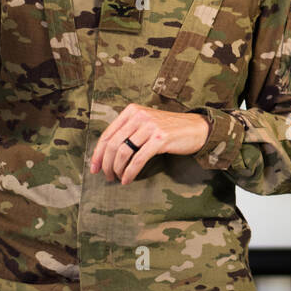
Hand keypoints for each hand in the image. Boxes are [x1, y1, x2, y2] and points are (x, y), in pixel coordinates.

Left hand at [90, 104, 210, 183]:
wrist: (196, 128)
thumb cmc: (169, 129)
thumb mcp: (146, 124)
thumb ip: (128, 131)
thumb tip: (107, 154)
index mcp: (132, 111)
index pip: (107, 134)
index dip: (98, 153)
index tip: (94, 167)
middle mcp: (139, 116)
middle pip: (113, 144)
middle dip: (106, 164)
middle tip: (106, 176)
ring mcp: (150, 126)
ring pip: (123, 152)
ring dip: (117, 169)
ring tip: (118, 178)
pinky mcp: (160, 138)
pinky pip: (139, 159)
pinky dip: (130, 172)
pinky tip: (128, 179)